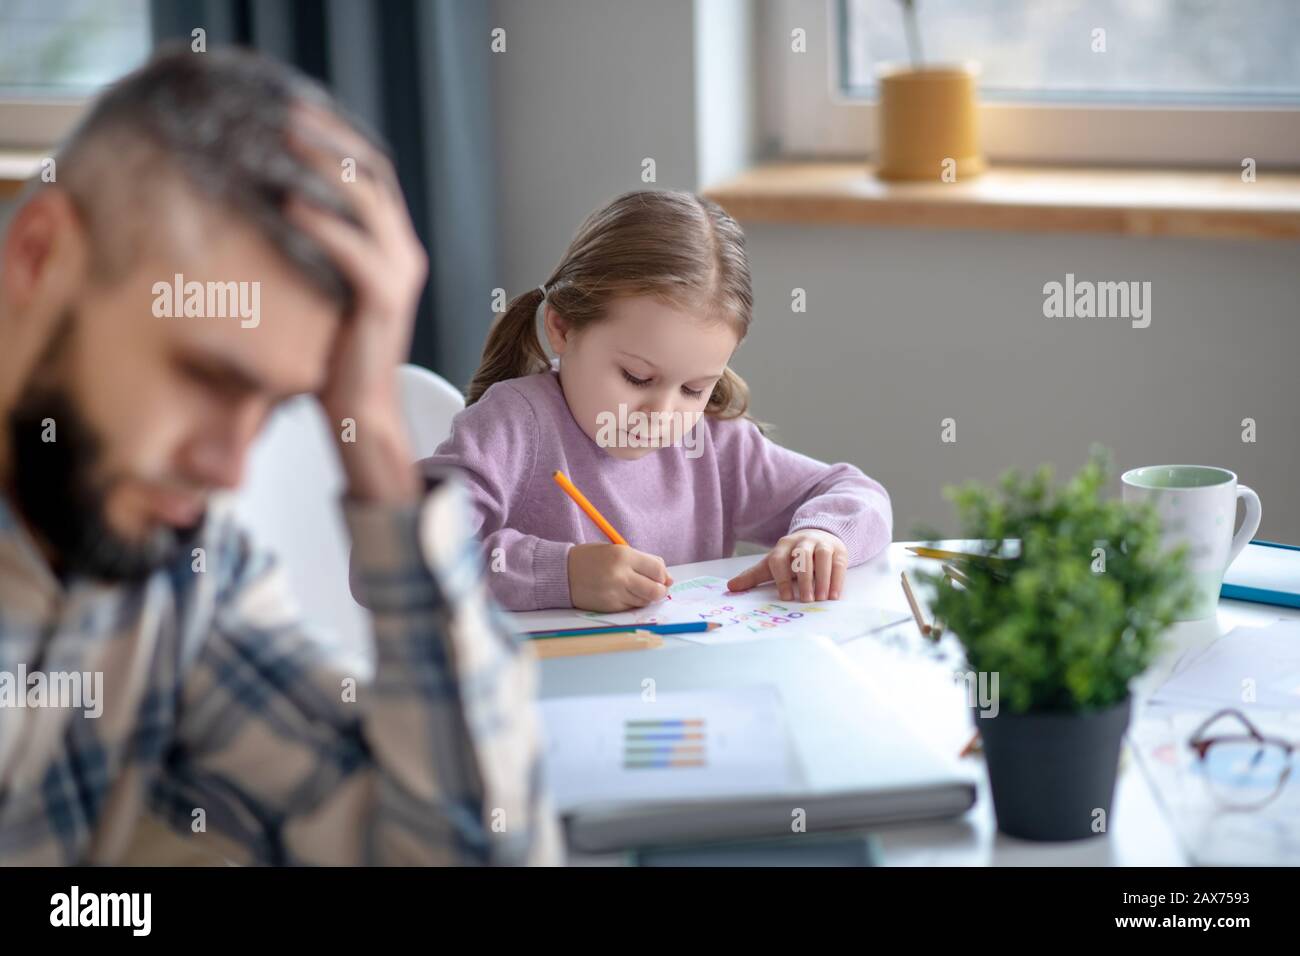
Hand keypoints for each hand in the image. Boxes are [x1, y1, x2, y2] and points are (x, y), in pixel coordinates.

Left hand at [285, 104, 428, 501]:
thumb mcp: (320, 287)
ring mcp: (399, 275)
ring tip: (285, 141)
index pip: (371, 173)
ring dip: (324, 166)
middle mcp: (404, 253)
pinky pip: (353, 249)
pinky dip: (319, 221)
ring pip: (368, 201)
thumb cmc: (330, 353)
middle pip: (373, 174)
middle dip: (330, 138)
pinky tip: (284, 201)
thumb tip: (266, 205)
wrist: (358, 410)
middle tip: (287, 112)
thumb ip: (311, 248)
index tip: (297, 109)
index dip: (337, 137)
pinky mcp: (385, 300)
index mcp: (392, 246)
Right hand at [568, 543, 672, 611]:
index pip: (657, 569)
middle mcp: (620, 575)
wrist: (562, 573)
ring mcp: (615, 593)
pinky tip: (623, 594)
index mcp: (623, 555)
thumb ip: (642, 561)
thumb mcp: (616, 550)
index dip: (663, 575)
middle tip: (657, 588)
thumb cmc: (592, 559)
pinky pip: (631, 607)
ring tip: (635, 588)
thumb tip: (668, 578)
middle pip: (655, 589)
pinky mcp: (609, 607)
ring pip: (644, 601)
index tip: (662, 577)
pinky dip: (632, 603)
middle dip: (660, 590)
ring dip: (646, 597)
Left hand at [727, 529, 847, 601]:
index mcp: (783, 545)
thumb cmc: (791, 557)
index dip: (782, 578)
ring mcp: (821, 543)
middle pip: (803, 557)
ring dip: (822, 579)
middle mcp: (802, 541)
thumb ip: (753, 576)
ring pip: (822, 557)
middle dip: (804, 579)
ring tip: (821, 599)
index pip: (780, 559)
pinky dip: (837, 579)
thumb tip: (730, 587)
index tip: (786, 597)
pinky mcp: (838, 549)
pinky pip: (838, 563)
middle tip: (806, 601)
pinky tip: (834, 595)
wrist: (817, 536)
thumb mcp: (771, 564)